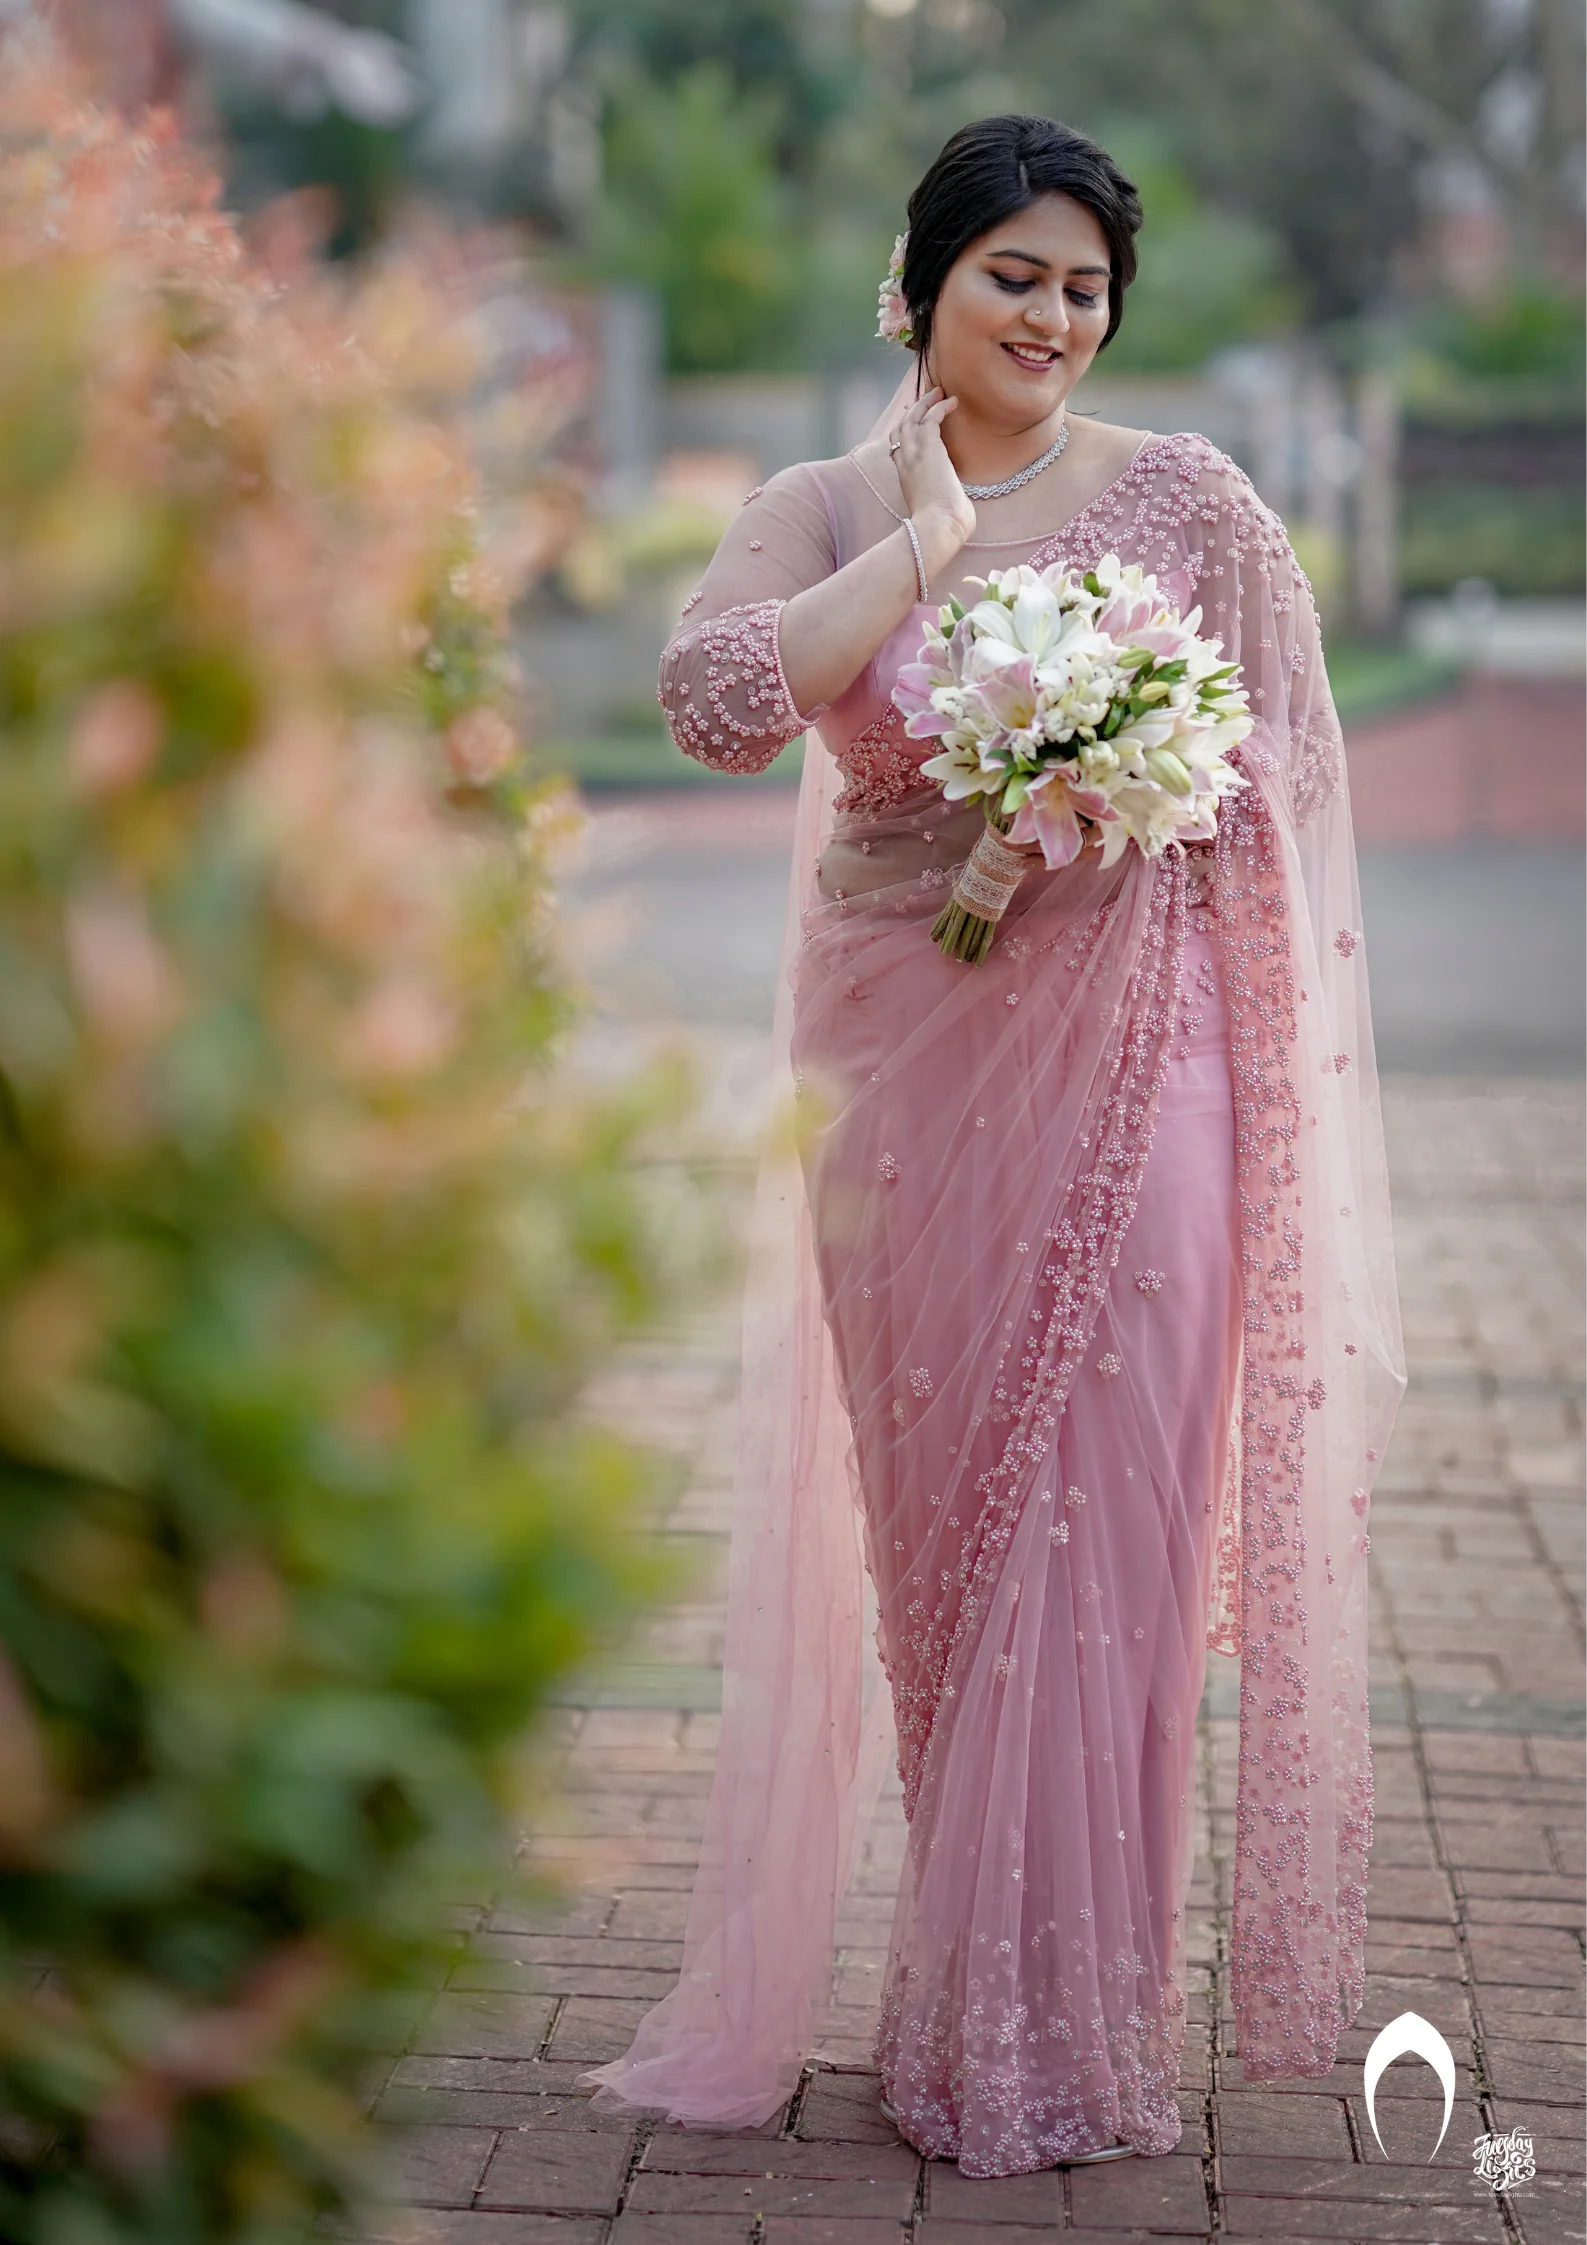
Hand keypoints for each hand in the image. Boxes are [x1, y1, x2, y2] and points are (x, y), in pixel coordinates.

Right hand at [889, 387, 973, 568]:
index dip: (904, 431)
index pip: (898, 447)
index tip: (911, 421)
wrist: (938, 526)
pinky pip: (931, 418)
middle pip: (902, 427)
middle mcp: (904, 462)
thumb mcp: (938, 509)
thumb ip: (944, 501)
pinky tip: (953, 402)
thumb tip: (960, 507)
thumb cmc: (941, 527)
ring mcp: (914, 453)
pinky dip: (941, 407)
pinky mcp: (928, 447)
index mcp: (905, 478)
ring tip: (940, 391)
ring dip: (926, 402)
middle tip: (928, 398)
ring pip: (913, 417)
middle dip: (914, 410)